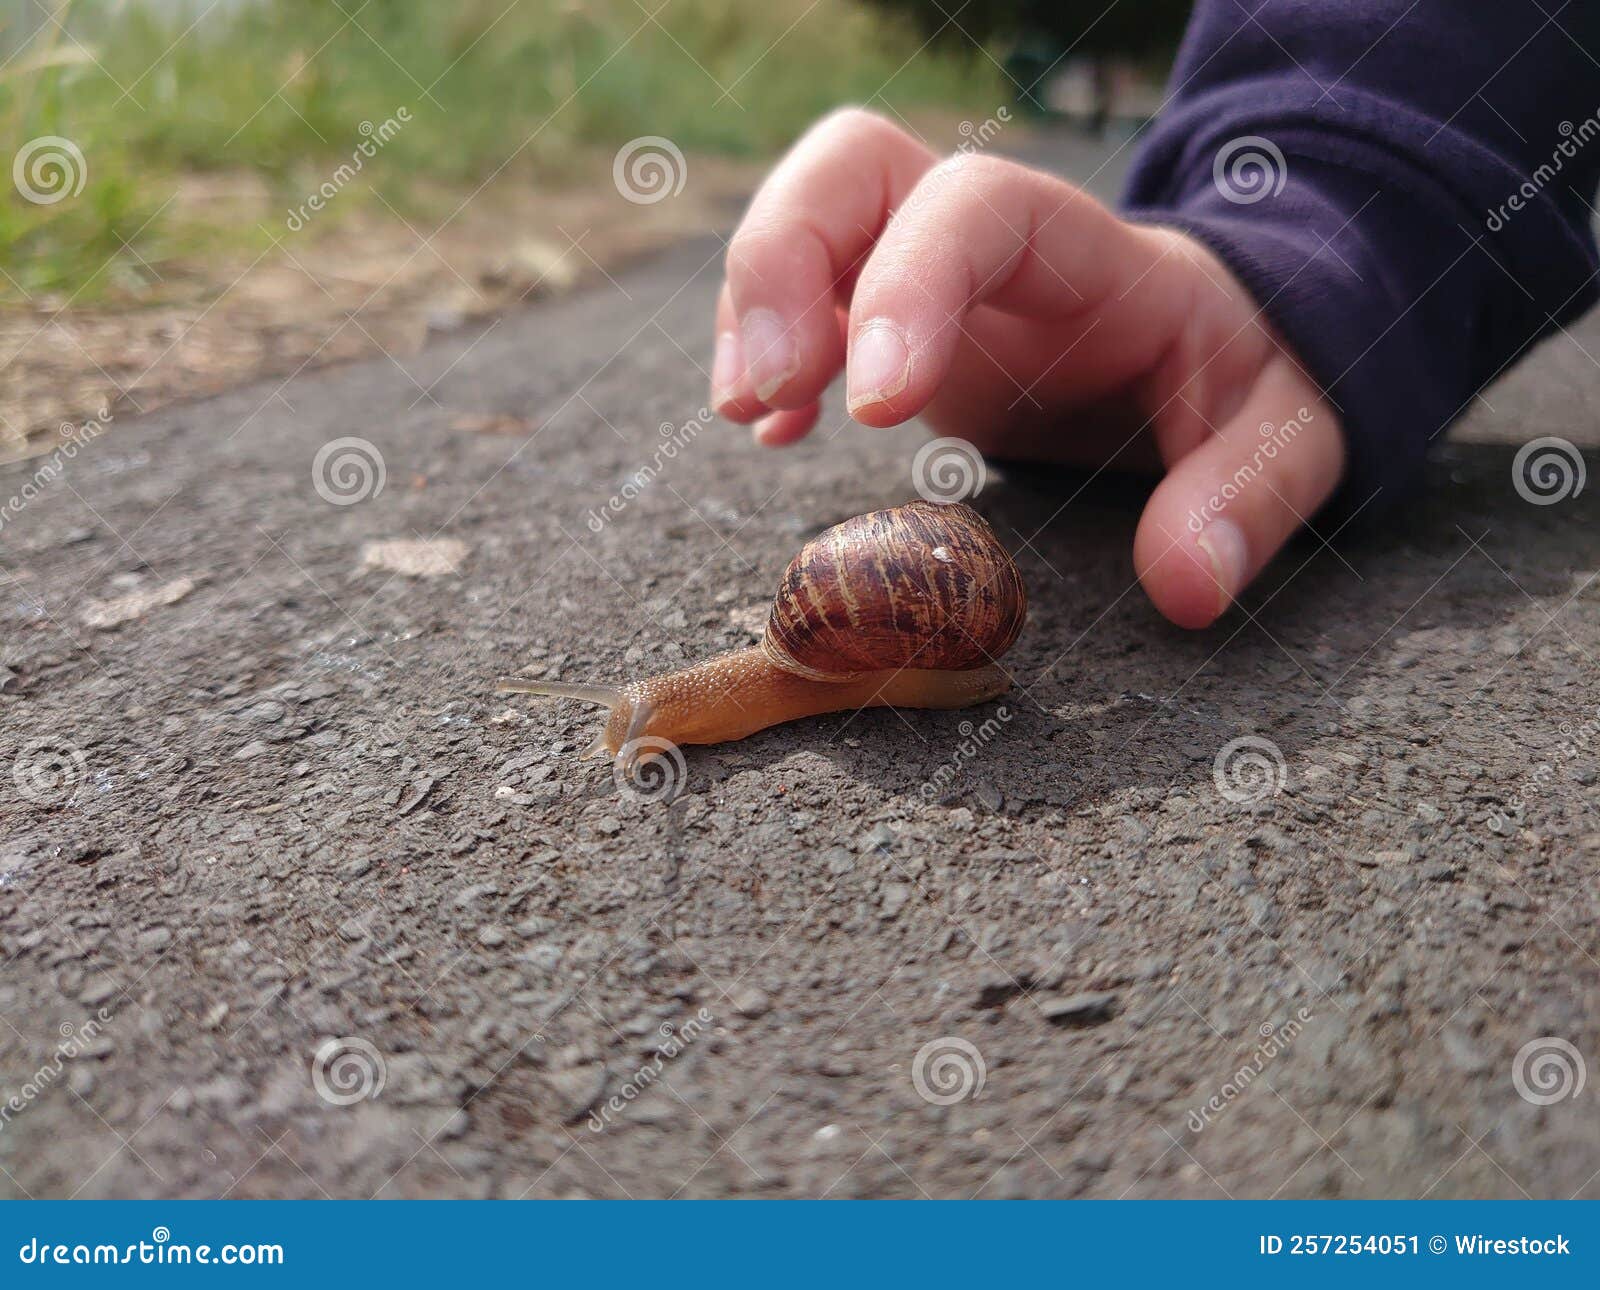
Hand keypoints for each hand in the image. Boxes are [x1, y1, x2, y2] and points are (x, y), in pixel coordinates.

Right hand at [708, 109, 1344, 628]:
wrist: (1220, 344)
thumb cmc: (1245, 377)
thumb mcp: (1286, 433)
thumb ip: (1245, 497)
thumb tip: (1185, 586)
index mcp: (1089, 251)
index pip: (976, 207)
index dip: (908, 286)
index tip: (876, 410)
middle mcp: (992, 239)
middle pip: (853, 164)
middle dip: (784, 261)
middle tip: (765, 393)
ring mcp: (929, 271)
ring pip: (808, 215)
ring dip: (754, 306)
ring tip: (750, 412)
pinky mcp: (891, 319)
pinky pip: (800, 293)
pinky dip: (765, 349)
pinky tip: (773, 430)